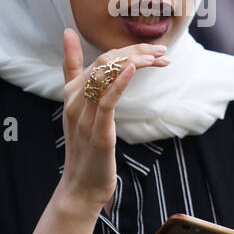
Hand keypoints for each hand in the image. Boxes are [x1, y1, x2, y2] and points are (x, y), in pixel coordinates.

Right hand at [55, 28, 169, 220]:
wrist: (81, 186)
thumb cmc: (87, 148)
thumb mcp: (82, 113)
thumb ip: (79, 80)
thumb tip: (76, 47)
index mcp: (71, 93)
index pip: (97, 59)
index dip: (125, 49)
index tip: (152, 48)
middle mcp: (74, 101)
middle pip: (103, 63)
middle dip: (135, 52)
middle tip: (162, 52)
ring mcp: (84, 117)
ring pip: (104, 77)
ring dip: (133, 62)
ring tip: (157, 58)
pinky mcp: (97, 133)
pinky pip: (106, 102)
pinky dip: (119, 83)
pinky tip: (133, 69)